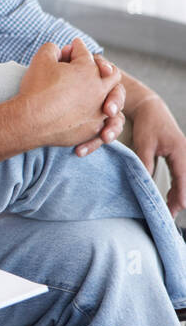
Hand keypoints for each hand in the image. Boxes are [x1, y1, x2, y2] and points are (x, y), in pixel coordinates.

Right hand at [16, 39, 120, 148]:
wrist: (30, 120)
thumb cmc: (36, 89)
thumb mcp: (40, 59)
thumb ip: (52, 48)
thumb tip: (59, 50)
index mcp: (89, 70)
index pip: (84, 53)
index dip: (75, 49)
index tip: (69, 49)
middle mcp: (100, 89)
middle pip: (112, 75)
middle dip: (103, 69)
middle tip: (90, 69)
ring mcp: (99, 111)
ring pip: (111, 100)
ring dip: (103, 95)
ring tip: (88, 95)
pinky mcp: (93, 128)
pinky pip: (101, 121)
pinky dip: (94, 115)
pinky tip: (83, 113)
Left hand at [127, 95, 185, 214]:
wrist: (151, 108)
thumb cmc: (148, 124)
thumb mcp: (144, 143)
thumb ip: (145, 162)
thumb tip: (143, 182)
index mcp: (180, 153)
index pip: (183, 180)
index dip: (179, 197)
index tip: (174, 210)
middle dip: (179, 201)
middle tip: (167, 217)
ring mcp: (185, 157)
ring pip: (185, 183)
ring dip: (178, 197)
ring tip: (168, 212)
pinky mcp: (180, 158)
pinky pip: (182, 178)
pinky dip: (177, 189)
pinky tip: (170, 199)